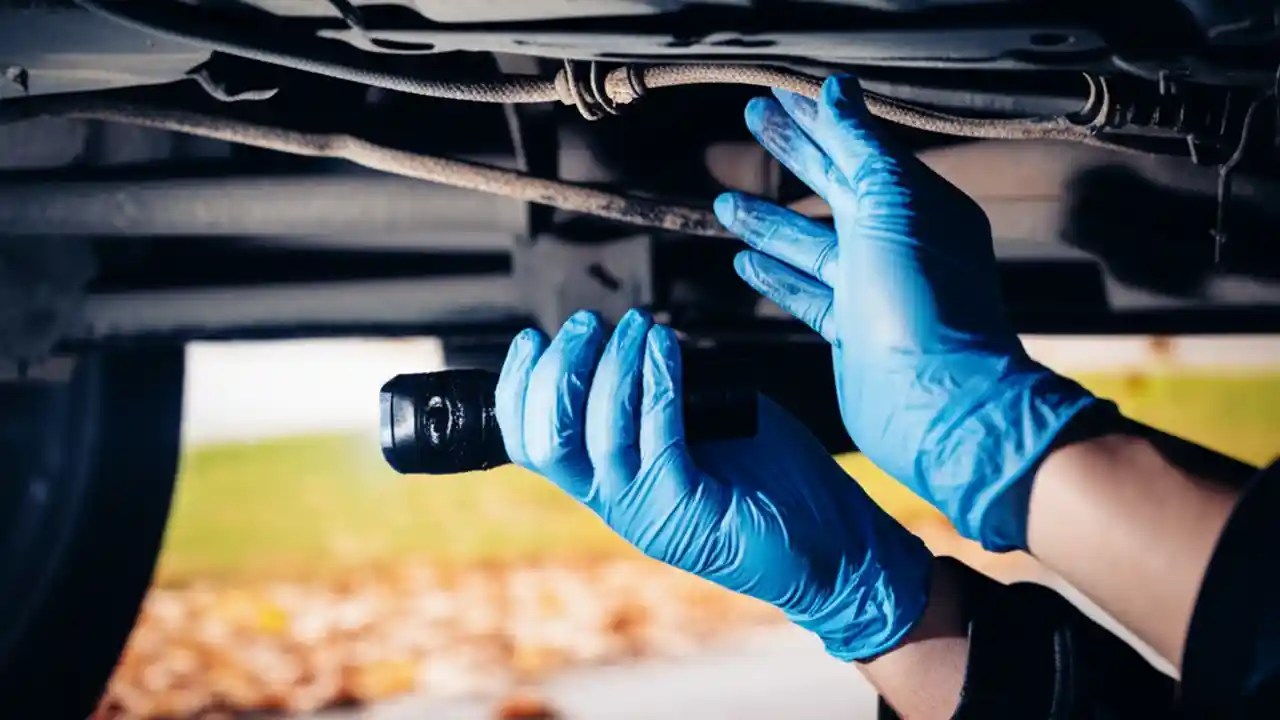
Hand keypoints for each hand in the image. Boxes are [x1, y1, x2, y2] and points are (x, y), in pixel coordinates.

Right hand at [495, 308, 931, 660]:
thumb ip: (658, 395)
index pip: (530, 445)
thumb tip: (635, 338)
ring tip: (639, 326)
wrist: (839, 548)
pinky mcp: (688, 515)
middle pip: (546, 443)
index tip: (531, 339)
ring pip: (596, 438)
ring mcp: (649, 514)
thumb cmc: (775, 480)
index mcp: (611, 484)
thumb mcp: (703, 427)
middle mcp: (617, 504)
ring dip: (612, 367)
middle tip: (587, 324)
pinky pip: (656, 440)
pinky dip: (656, 384)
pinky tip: (669, 349)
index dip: (517, 390)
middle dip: (557, 372)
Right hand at [714, 76, 1099, 550]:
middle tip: (750, 120)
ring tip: (724, 202)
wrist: (936, 401)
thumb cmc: (921, 299)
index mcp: (918, 203)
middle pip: (835, 186)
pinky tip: (744, 261)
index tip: (773, 95)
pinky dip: (776, 275)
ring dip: (769, 221)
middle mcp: (899, 242)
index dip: (816, 119)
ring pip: (812, 243)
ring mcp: (875, 289)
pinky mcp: (853, 331)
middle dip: (792, 154)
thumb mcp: (890, 206)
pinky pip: (808, 292)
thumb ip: (859, 147)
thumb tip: (836, 88)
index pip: (859, 146)